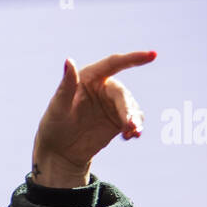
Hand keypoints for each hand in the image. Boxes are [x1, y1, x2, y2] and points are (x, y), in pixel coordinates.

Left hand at [31, 51, 155, 186]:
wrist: (59, 151)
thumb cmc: (53, 125)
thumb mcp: (58, 107)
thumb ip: (66, 85)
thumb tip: (69, 61)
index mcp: (89, 77)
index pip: (114, 64)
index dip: (133, 58)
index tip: (152, 55)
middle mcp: (104, 87)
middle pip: (122, 94)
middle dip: (128, 109)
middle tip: (130, 125)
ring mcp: (113, 104)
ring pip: (131, 108)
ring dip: (134, 120)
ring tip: (131, 134)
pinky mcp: (119, 120)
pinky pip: (133, 120)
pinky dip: (135, 128)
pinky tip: (130, 137)